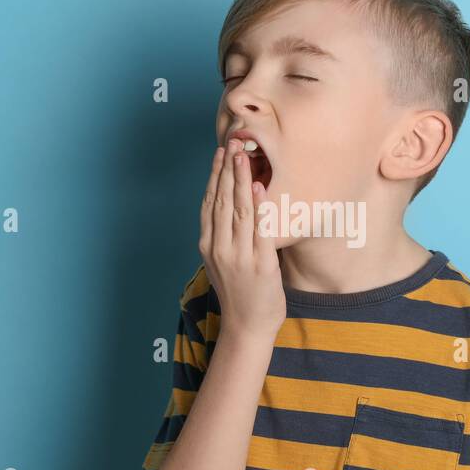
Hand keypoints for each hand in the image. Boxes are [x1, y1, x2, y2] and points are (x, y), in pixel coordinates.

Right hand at [198, 138, 285, 341]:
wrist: (248, 327)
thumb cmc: (239, 292)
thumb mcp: (222, 261)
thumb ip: (223, 234)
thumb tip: (231, 203)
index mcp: (208, 245)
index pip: (210, 202)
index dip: (215, 175)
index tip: (220, 151)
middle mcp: (220, 248)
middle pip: (222, 201)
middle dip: (228, 169)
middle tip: (234, 142)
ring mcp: (239, 256)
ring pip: (239, 210)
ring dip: (241, 180)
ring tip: (244, 156)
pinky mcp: (260, 265)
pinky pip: (259, 230)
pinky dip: (259, 207)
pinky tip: (259, 187)